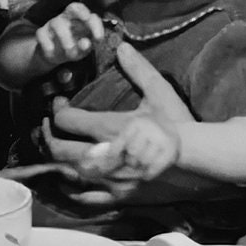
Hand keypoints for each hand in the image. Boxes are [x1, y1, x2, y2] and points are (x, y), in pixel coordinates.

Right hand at [33, 6, 106, 67]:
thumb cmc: (72, 48)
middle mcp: (67, 18)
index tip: (98, 39)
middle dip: (80, 11)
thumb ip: (85, 47)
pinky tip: (52, 54)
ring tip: (69, 52)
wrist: (53, 55)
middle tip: (86, 18)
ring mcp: (53, 24)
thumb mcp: (82, 50)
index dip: (95, 25)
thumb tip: (85, 43)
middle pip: (73, 7)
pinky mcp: (41, 32)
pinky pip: (42, 35)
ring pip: (57, 24)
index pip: (90, 16)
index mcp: (81, 22)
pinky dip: (48, 46)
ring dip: (65, 39)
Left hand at [45, 44, 197, 208]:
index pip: (68, 120)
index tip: (59, 104)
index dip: (58, 110)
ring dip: (56, 163)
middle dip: (48, 137)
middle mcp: (103, 155)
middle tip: (49, 127)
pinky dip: (72, 191)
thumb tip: (122, 47)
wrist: (197, 159)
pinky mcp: (118, 196)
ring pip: (68, 175)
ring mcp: (109, 179)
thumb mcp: (159, 92)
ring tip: (54, 151)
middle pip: (60, 150)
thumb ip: (138, 69)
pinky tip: (68, 183)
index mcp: (110, 127)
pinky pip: (86, 198)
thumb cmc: (176, 125)